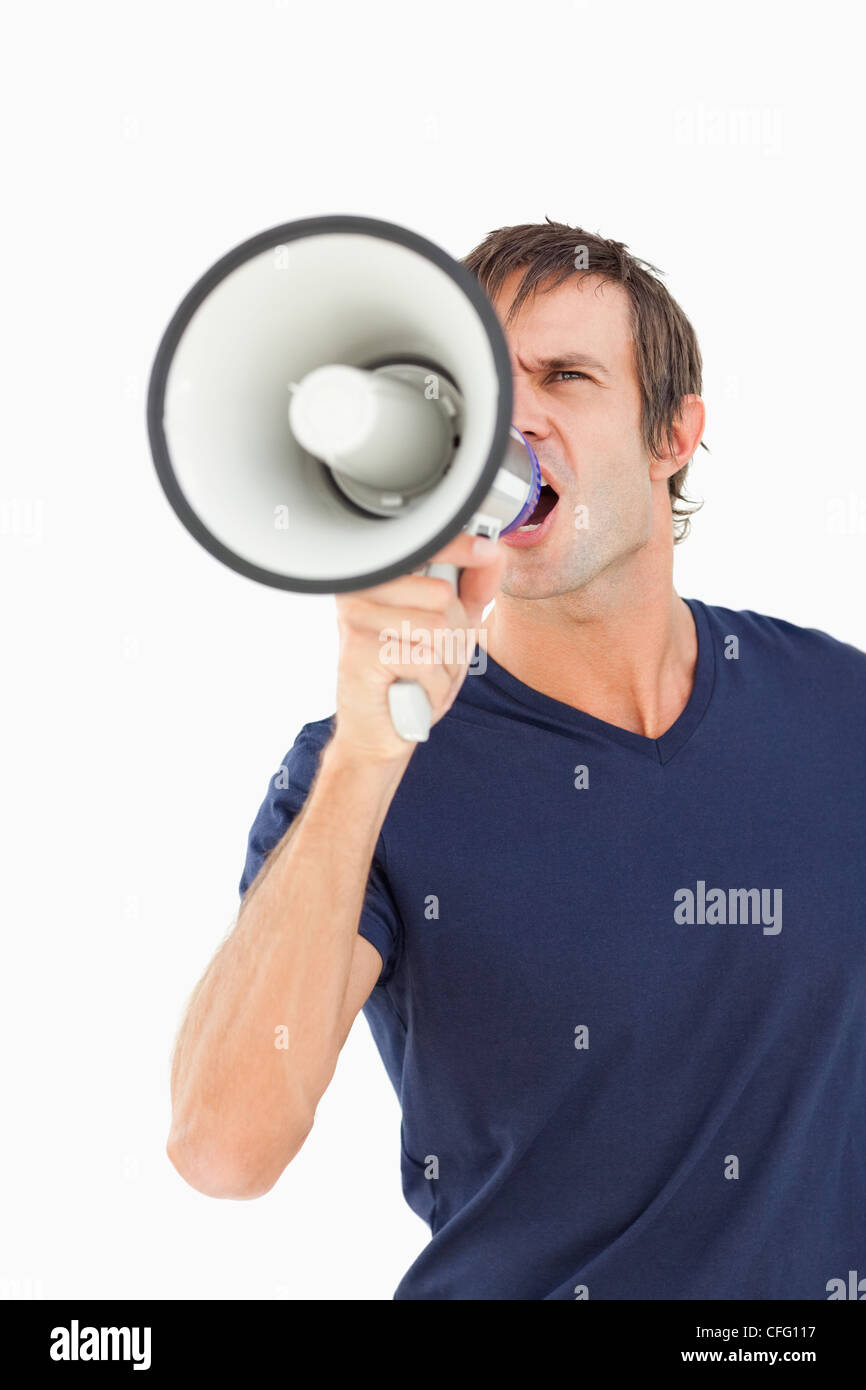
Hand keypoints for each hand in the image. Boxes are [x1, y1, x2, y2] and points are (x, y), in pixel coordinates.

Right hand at [331, 533, 505, 764]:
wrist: (380, 732)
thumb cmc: (411, 677)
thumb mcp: (451, 628)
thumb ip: (471, 590)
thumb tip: (493, 555)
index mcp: (378, 576)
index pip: (425, 546)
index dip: (461, 547)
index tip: (487, 549)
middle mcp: (360, 589)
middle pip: (442, 594)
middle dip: (454, 638)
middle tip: (432, 660)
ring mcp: (355, 617)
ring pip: (437, 627)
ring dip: (445, 665)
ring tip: (422, 678)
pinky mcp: (359, 651)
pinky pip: (425, 661)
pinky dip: (433, 687)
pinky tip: (413, 694)